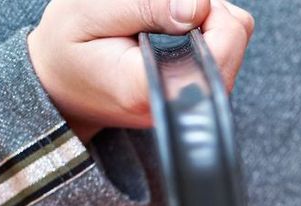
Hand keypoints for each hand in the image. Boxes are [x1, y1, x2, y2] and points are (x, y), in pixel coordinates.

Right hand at [28, 0, 253, 141]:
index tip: (174, 6)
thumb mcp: (87, 11)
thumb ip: (144, 6)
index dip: (208, 13)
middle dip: (206, 7)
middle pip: (236, 35)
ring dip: (208, 14)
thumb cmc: (69, 45)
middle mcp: (184, 101)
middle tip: (162, 6)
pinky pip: (227, 45)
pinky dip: (207, 25)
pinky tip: (175, 26)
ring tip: (165, 16)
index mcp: (151, 88)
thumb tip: (198, 8)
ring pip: (237, 36)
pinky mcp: (204, 90)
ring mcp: (198, 99)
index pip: (219, 49)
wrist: (63, 84)